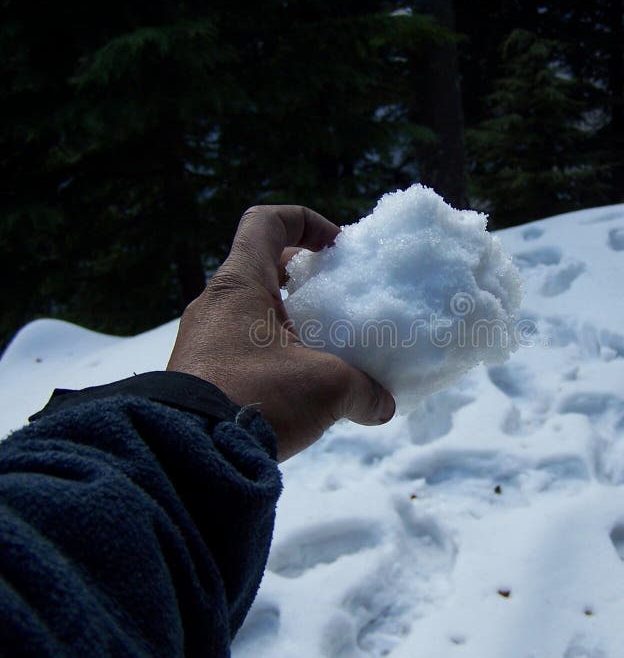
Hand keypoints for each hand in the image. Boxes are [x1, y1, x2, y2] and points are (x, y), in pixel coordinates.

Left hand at [167, 205, 395, 461]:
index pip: (266, 223)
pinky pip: (244, 346)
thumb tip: (384, 406)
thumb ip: (364, 390)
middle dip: (308, 280)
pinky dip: (276, 353)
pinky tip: (302, 386)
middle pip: (265, 268)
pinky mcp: (202, 373)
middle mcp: (216, 304)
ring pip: (256, 312)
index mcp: (240, 285)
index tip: (336, 249)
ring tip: (328, 349)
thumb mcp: (326, 387)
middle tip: (340, 300)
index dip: (305, 222)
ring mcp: (205, 339)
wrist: (189, 453)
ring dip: (293, 322)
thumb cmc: (258, 397)